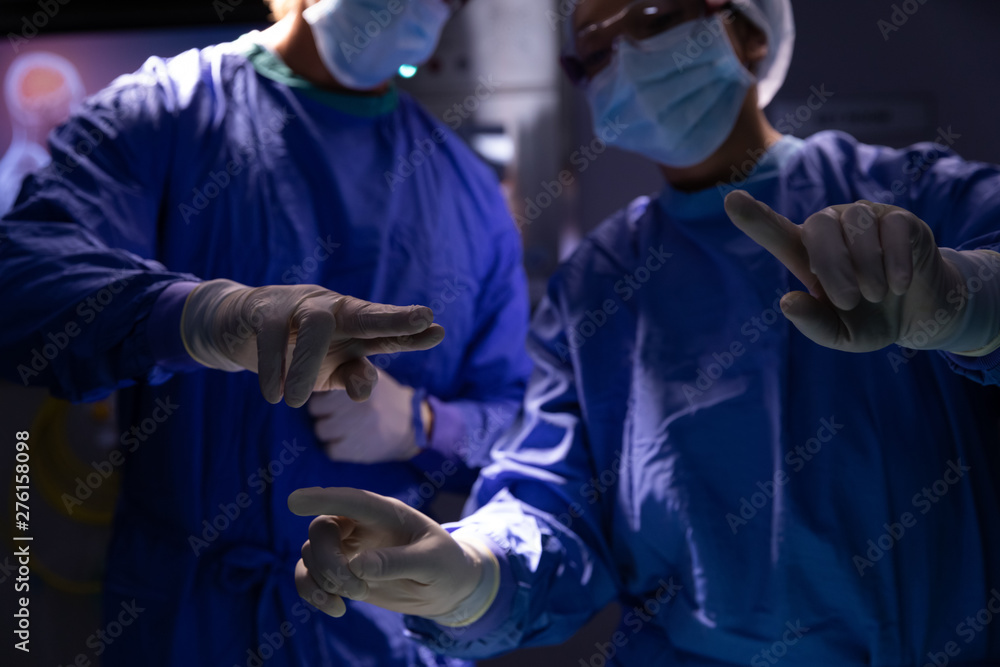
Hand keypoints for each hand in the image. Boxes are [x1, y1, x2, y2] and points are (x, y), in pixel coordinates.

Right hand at [180, 281, 444, 406]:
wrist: (241, 327)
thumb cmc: (296, 350)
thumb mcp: (329, 370)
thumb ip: (352, 376)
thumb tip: (365, 391)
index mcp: (353, 326)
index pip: (387, 332)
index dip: (411, 332)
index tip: (439, 330)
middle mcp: (334, 310)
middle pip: (366, 314)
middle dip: (394, 318)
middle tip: (421, 320)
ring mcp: (301, 306)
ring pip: (316, 327)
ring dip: (305, 366)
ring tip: (296, 402)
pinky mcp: (266, 310)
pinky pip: (272, 337)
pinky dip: (272, 368)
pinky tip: (273, 395)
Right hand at [288, 487, 489, 619]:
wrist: (446, 588)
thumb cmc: (445, 565)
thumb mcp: (432, 562)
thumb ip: (398, 561)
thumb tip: (357, 566)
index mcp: (386, 512)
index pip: (351, 500)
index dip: (323, 499)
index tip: (294, 503)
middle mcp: (361, 525)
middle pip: (322, 530)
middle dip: (328, 562)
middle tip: (356, 589)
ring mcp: (348, 548)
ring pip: (310, 553)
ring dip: (324, 580)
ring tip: (354, 597)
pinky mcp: (341, 572)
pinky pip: (309, 576)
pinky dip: (312, 593)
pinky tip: (336, 609)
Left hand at [308, 372, 428, 462]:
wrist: (413, 426)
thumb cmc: (385, 399)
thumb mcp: (371, 376)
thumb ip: (346, 372)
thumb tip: (314, 374)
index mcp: (357, 381)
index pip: (321, 387)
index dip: (325, 394)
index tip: (334, 398)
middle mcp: (354, 401)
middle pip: (315, 409)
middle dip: (324, 412)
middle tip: (340, 413)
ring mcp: (354, 426)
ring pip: (320, 430)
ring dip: (330, 430)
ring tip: (347, 427)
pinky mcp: (355, 449)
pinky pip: (330, 450)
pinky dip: (338, 448)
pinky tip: (352, 441)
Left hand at [724, 191, 999, 353]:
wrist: (921, 314)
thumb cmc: (870, 320)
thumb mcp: (840, 334)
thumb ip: (814, 323)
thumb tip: (787, 302)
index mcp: (807, 254)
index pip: (776, 232)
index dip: (754, 217)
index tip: (731, 201)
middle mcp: (831, 228)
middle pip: (818, 227)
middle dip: (832, 266)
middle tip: (849, 300)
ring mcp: (865, 218)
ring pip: (856, 225)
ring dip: (866, 266)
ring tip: (877, 294)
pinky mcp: (900, 219)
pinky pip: (892, 228)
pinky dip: (895, 261)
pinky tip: (900, 284)